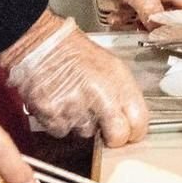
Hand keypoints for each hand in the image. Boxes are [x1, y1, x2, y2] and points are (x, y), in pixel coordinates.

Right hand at [0, 13, 148, 146]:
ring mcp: (76, 109)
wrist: (42, 45)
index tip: (129, 131)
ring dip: (82, 124)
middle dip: (112, 137)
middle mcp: (100, 96)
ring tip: (75, 100)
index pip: (139, 123)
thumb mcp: (111, 65)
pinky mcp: (54, 117)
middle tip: (105, 128)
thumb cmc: (75, 52)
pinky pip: (62, 132)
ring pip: (87, 135)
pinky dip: (61, 122)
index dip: (134, 131)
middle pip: (117, 137)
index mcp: (119, 82)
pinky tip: (60, 103)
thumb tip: (132, 118)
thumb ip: (123, 94)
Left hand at [69, 0, 181, 29]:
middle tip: (152, 35)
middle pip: (165, 13)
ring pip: (145, 14)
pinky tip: (116, 19)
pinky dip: (122, 18)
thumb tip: (161, 31)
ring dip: (136, 23)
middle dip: (157, 26)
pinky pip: (128, 12)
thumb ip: (155, 15)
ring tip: (130, 26)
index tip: (180, 34)